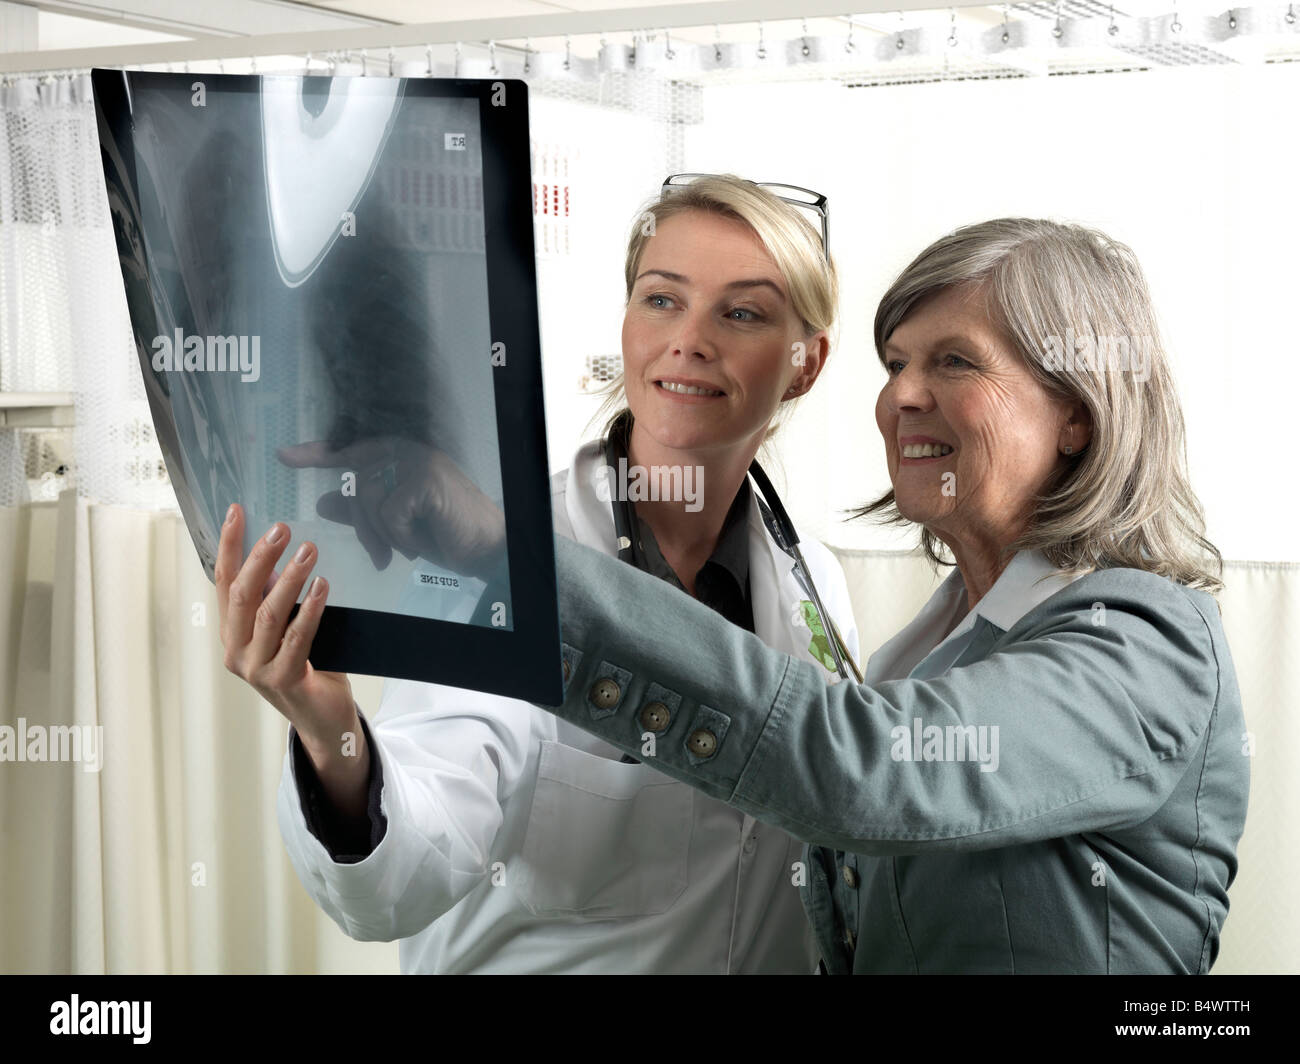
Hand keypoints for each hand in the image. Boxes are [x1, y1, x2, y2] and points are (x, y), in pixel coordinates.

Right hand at [216, 503, 359, 775]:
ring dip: (289, 579)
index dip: (229, 546)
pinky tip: (323, 587)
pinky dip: (311, 610)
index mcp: (232, 633)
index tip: (236, 511)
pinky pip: (297, 638)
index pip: (223, 581)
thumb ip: (278, 600)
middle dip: (260, 557)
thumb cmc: (307, 667)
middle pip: (242, 594)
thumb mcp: (286, 629)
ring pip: (268, 614)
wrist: (323, 719)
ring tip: (309, 550)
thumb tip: (286, 552)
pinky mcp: (283, 681)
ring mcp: (256, 668)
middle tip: (282, 528)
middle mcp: (236, 650)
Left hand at [277, 436, 505, 579]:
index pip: (351, 451)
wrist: (485, 548)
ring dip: (384, 533)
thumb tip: (325, 502)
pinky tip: (419, 542)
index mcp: (398, 457)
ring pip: (370, 498)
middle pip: (357, 484)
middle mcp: (407, 452)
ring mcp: (417, 461)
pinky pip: (390, 512)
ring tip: (406, 547)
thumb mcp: (395, 525)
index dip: (318, 453)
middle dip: (365, 526)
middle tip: (381, 554)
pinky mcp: (426, 479)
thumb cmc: (445, 533)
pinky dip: (401, 535)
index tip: (284, 455)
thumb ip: (360, 512)